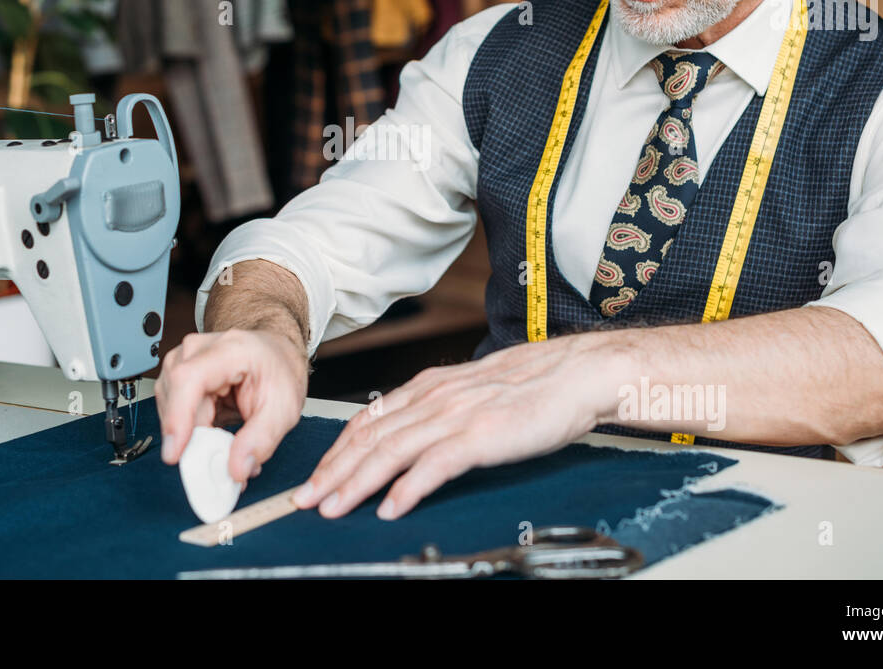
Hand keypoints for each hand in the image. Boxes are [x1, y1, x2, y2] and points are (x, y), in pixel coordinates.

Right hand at [156, 328, 308, 484]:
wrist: (276, 354)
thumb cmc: (279, 372)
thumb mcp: (283, 409)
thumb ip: (261, 441)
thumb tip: (236, 470)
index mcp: (230, 350)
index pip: (189, 379)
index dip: (177, 417)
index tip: (175, 452)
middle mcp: (199, 349)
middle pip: (175, 398)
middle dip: (192, 438)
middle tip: (218, 461)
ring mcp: (184, 360)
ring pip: (170, 408)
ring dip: (192, 435)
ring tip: (223, 442)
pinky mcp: (177, 376)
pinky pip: (173, 411)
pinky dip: (191, 430)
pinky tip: (214, 433)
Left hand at [292, 335, 618, 519]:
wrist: (577, 373)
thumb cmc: (533, 385)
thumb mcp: (471, 390)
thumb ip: (438, 409)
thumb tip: (408, 432)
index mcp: (429, 387)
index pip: (368, 421)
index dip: (337, 451)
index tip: (316, 476)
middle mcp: (434, 399)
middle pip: (369, 438)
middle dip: (332, 471)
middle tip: (305, 499)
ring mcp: (455, 416)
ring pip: (390, 452)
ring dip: (355, 483)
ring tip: (332, 507)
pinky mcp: (480, 436)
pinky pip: (434, 466)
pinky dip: (407, 489)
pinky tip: (391, 508)